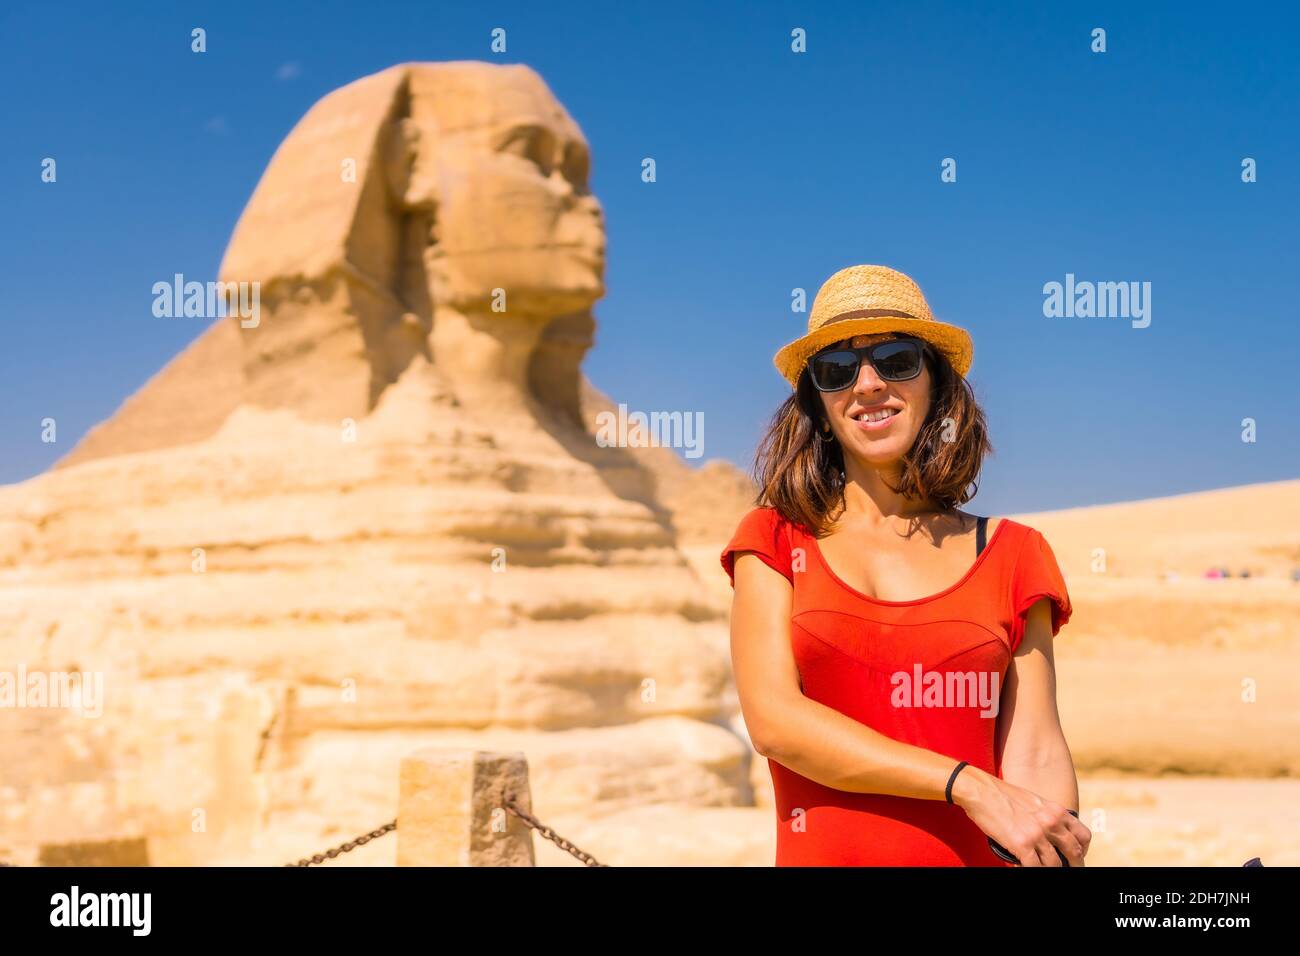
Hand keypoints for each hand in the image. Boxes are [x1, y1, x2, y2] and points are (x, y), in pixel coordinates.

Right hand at [951, 766, 1089, 866]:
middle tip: (1069, 868)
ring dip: (1051, 869)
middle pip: (1075, 852)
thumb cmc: (1001, 794)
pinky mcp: (1022, 844)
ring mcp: (1037, 834)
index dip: (1083, 850)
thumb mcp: (1033, 801)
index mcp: (1056, 811)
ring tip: (1043, 868)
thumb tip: (1050, 833)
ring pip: (1055, 864)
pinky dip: (1032, 870)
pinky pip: (1035, 867)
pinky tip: (1024, 866)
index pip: (1083, 835)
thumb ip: (1046, 816)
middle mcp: (1051, 822)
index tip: (1076, 856)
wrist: (980, 790)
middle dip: (1074, 864)